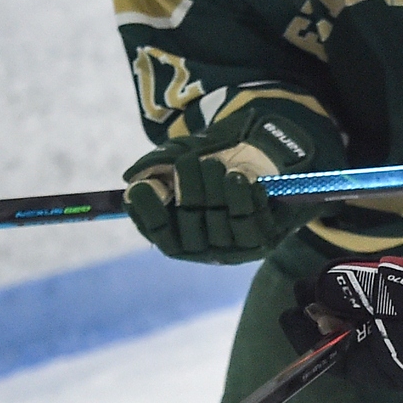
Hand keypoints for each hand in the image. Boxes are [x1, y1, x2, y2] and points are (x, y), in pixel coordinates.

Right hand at [123, 109, 317, 262]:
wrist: (267, 154)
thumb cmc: (217, 158)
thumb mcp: (181, 155)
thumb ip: (154, 167)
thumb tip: (135, 183)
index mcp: (175, 229)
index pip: (155, 228)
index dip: (147, 209)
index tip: (148, 185)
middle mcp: (200, 246)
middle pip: (187, 221)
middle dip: (187, 185)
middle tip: (194, 160)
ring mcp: (230, 247)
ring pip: (217, 222)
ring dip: (215, 186)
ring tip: (219, 165)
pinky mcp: (259, 242)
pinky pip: (246, 224)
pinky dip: (241, 198)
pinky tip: (241, 179)